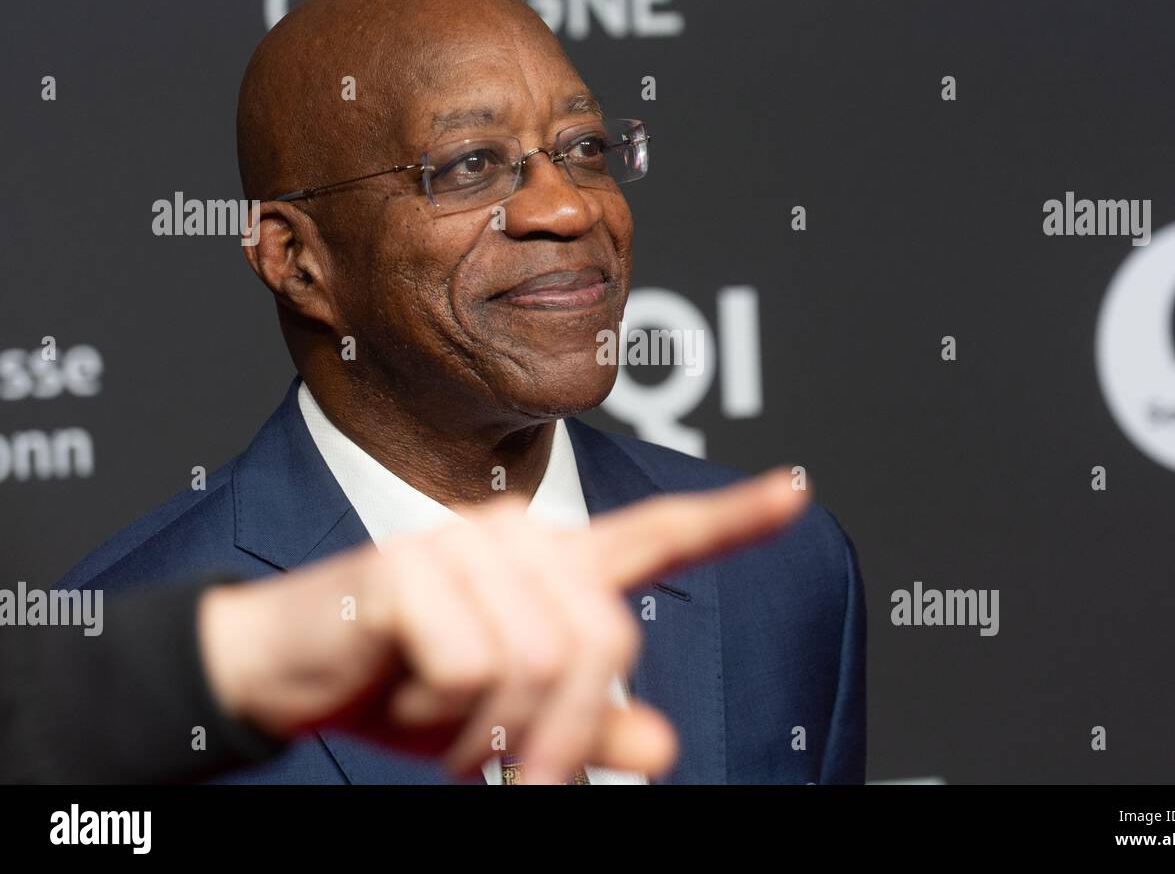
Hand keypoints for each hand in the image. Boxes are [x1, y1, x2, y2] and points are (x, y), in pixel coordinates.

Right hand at [198, 467, 807, 783]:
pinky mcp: (411, 568)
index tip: (796, 491)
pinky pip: (473, 667)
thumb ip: (585, 727)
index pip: (657, 535)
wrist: (286, 671)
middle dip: (562, 735)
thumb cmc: (400, 687)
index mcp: (553, 568)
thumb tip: (662, 749)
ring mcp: (466, 545)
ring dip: (489, 734)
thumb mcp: (505, 723)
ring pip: (539, 663)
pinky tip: (405, 696)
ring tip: (443, 729)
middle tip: (513, 775)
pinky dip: (443, 718)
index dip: (733, 519)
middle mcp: (520, 539)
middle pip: (605, 642)